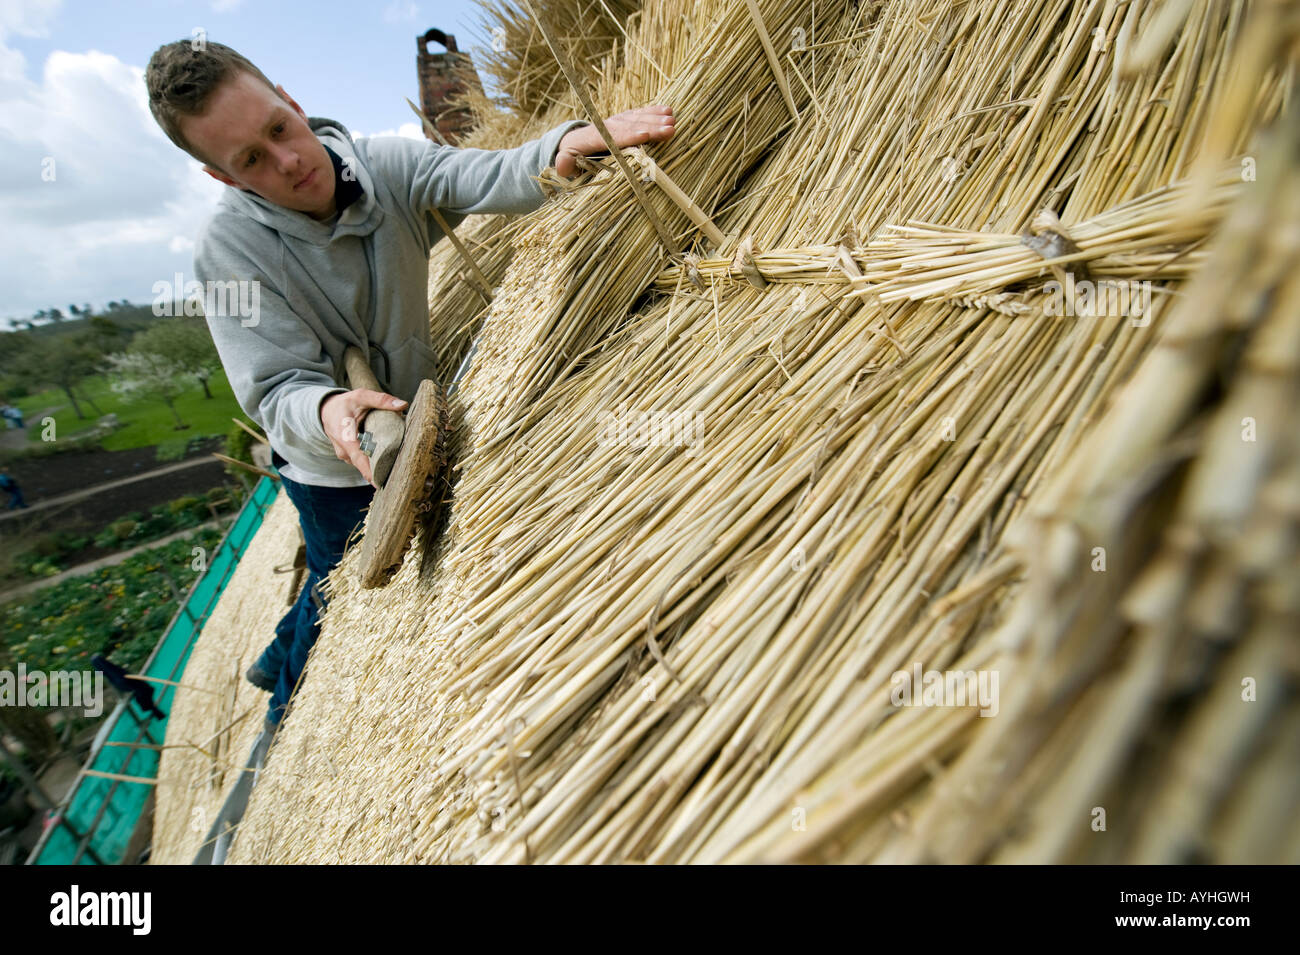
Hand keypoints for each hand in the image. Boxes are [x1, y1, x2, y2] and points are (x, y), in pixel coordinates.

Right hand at [321, 389, 407, 487]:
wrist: (326, 410)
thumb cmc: (344, 404)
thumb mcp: (361, 396)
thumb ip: (381, 400)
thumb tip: (402, 405)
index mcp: (345, 438)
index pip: (360, 460)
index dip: (372, 473)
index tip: (383, 483)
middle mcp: (344, 452)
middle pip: (365, 466)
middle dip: (382, 469)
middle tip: (402, 474)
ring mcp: (346, 456)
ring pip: (365, 465)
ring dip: (380, 464)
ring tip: (399, 465)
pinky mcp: (350, 457)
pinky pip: (364, 462)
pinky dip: (375, 460)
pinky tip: (389, 459)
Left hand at [555, 104, 675, 177]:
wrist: (573, 141)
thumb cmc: (571, 158)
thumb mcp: (564, 162)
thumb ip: (563, 164)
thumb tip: (561, 165)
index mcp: (594, 138)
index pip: (613, 137)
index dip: (628, 136)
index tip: (644, 136)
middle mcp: (607, 126)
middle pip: (630, 126)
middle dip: (650, 127)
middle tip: (669, 128)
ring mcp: (617, 122)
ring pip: (637, 118)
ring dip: (656, 119)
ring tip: (673, 120)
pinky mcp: (624, 121)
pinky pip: (639, 114)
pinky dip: (653, 112)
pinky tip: (669, 111)